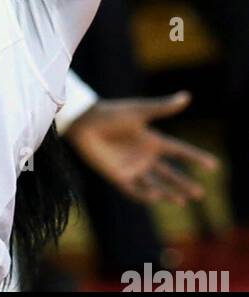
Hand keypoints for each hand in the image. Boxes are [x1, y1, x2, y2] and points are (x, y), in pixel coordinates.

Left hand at [66, 92, 216, 204]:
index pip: (179, 151)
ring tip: (183, 199)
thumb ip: (163, 108)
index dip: (195, 158)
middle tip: (201, 193)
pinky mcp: (118, 176)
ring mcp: (132, 167)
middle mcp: (144, 155)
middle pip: (170, 173)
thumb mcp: (140, 112)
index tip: (213, 165)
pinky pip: (134, 190)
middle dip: (185, 184)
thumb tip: (187, 96)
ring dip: (169, 193)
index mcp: (152, 139)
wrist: (84, 122)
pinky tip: (157, 195)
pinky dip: (146, 195)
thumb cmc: (111, 113)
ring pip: (156, 184)